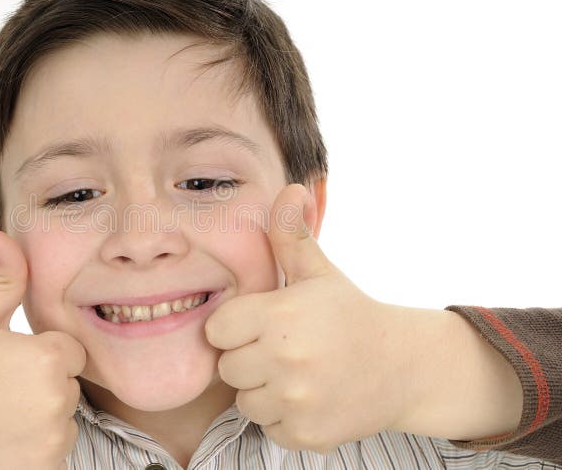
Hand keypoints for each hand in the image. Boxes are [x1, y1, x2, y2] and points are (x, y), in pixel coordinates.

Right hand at [0, 230, 84, 469]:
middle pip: (67, 386)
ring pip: (62, 420)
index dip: (39, 353)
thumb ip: (5, 277)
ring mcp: (48, 444)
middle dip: (41, 385)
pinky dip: (34, 449)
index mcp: (47, 360)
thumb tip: (1, 231)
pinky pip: (53, 452)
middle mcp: (55, 403)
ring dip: (40, 418)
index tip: (6, 362)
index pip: (69, 351)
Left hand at [204, 183, 412, 454]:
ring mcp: (297, 401)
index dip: (236, 326)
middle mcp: (285, 360)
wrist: (403, 366)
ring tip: (296, 373)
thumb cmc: (350, 314)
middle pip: (228, 368)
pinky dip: (283, 418)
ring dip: (264, 390)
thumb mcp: (318, 272)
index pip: (218, 330)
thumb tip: (289, 188)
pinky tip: (309, 397)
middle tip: (283, 349)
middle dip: (248, 359)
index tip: (262, 323)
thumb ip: (290, 235)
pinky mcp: (306, 434)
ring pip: (245, 401)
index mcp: (280, 316)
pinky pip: (268, 427)